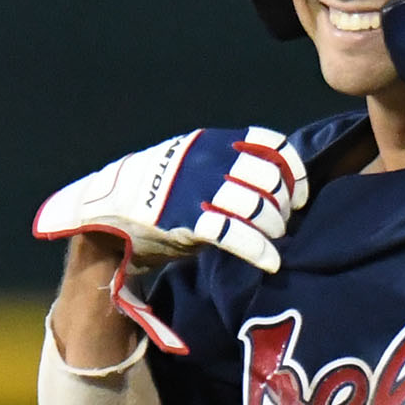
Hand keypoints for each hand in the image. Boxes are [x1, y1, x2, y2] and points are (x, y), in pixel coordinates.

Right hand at [32, 127, 307, 354]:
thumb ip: (225, 167)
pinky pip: (235, 234)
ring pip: (258, 206)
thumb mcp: (191, 165)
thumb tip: (270, 181)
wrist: (105, 210)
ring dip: (274, 227)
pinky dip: (259, 249)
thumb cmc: (155, 193)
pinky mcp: (188, 219)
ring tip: (273, 241)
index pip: (270, 145)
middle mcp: (208, 160)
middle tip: (282, 224)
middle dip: (284, 204)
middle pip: (270, 178)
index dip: (293, 171)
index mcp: (211, 142)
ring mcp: (198, 189)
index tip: (299, 194)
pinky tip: (270, 262)